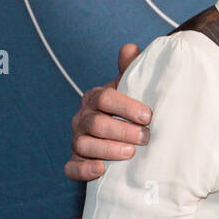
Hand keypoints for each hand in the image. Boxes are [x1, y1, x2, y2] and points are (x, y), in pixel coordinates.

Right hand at [64, 44, 151, 180]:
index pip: (104, 98)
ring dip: (107, 150)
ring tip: (130, 153)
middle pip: (95, 123)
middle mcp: (82, 118)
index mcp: (94, 98)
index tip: (148, 116)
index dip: (125, 106)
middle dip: (121, 131)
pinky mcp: (76, 162)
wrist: (122, 135)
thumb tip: (130, 49)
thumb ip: (130, 69)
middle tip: (145, 137)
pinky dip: (83, 170)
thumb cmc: (128, 109)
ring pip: (83, 145)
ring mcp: (78, 140)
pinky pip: (71, 168)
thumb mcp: (130, 88)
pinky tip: (101, 170)